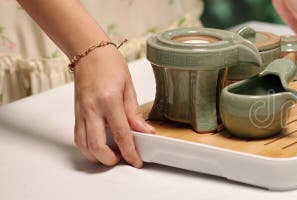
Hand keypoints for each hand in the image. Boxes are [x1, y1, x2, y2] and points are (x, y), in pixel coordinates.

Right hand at [73, 46, 153, 167]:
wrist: (88, 52)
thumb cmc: (109, 64)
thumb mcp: (129, 87)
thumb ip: (134, 113)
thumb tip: (145, 131)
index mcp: (108, 101)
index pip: (121, 134)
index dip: (129, 151)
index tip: (136, 161)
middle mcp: (91, 109)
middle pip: (97, 145)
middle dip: (110, 159)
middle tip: (123, 158)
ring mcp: (81, 112)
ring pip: (84, 145)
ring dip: (97, 156)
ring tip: (112, 154)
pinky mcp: (76, 113)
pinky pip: (78, 137)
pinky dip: (88, 147)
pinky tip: (99, 146)